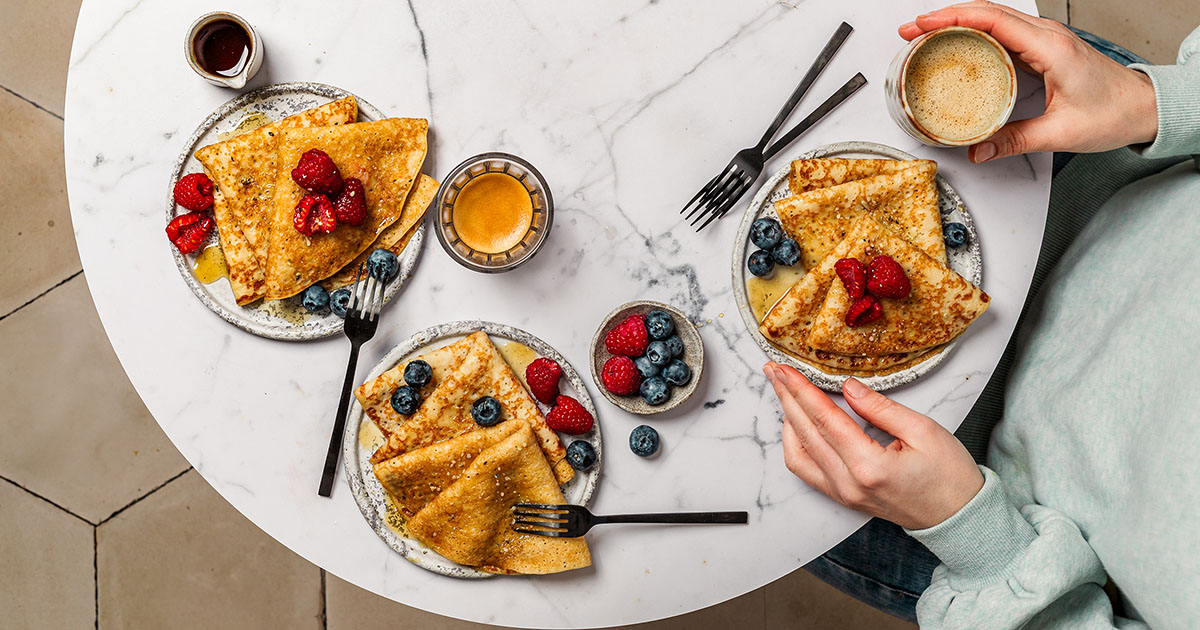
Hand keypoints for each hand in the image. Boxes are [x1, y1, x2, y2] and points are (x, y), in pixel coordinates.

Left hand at [764, 362, 982, 529]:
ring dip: (787, 421)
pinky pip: (807, 470)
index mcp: (868, 466)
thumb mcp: (923, 431)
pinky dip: (796, 444)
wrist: (960, 517)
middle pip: (805, 433)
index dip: (800, 390)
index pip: (823, 418)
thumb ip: (880, 408)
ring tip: (784, 393)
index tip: (784, 368)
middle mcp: (848, 483)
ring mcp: (843, 494)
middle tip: (774, 371)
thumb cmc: (949, 476)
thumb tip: (849, 387)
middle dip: (786, 398)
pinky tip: (796, 424)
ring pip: (798, 454)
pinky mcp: (843, 497)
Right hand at [899, 1, 1157, 161]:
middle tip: (911, 29)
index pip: (992, 20)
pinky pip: (1003, 30)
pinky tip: (959, 43)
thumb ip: (1014, 141)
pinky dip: (975, 31)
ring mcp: (1045, 39)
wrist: (1142, 107)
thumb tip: (978, 149)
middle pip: (987, 11)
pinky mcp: (1044, 47)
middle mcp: (1047, 36)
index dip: (952, 19)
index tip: (923, 24)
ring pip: (994, 17)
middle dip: (944, 16)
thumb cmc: (1113, 112)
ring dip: (958, 21)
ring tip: (926, 33)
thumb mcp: (1059, 133)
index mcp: (1049, 48)